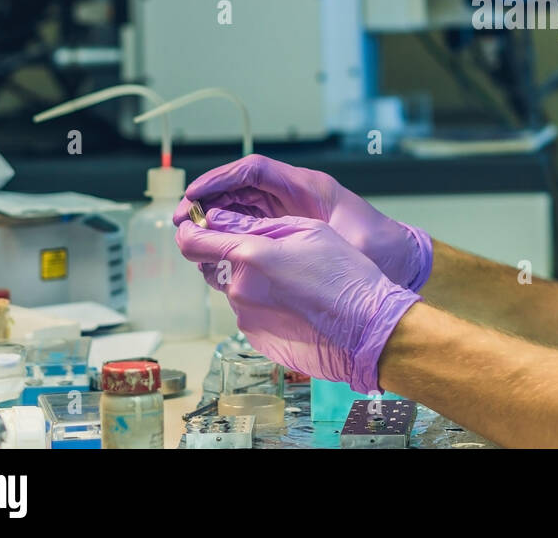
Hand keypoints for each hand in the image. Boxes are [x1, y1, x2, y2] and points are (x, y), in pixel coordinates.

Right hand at [174, 154, 431, 291]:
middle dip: (206, 201)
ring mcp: (288, 214)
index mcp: (307, 187)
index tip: (194, 196)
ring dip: (213, 220)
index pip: (254, 170)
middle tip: (180, 222)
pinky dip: (229, 236)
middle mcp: (293, 196)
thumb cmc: (381, 246)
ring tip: (188, 239)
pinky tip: (214, 253)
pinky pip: (250, 228)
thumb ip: (315, 240)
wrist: (401, 259)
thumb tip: (275, 244)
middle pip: (239, 188)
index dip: (220, 179)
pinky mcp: (288, 234)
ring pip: (240, 208)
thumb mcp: (352, 240)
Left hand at [175, 209, 420, 392]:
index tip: (200, 224)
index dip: (190, 229)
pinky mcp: (257, 339)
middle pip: (209, 266)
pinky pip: (249, 312)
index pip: (190, 242)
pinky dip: (263, 303)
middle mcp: (239, 290)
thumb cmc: (344, 274)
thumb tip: (218, 219)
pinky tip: (294, 301)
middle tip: (261, 250)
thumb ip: (255, 225)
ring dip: (248, 279)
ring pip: (232, 289)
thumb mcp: (305, 231)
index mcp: (248, 257)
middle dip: (225, 254)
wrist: (367, 326)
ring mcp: (246, 318)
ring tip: (288, 279)